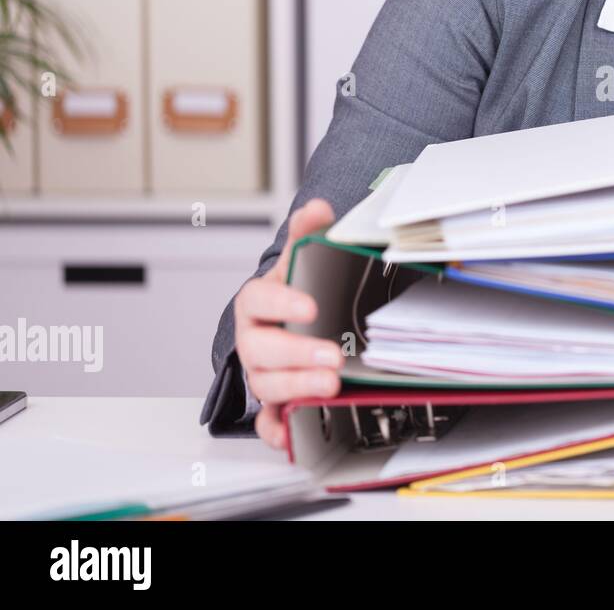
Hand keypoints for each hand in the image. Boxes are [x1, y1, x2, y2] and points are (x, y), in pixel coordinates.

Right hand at [234, 198, 342, 449]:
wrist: (283, 322)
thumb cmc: (292, 293)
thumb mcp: (300, 262)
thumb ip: (307, 235)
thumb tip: (317, 209)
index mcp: (258, 302)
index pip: (260, 299)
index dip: (283, 302)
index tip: (311, 304)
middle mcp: (254, 339)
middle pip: (262, 349)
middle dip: (296, 353)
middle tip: (330, 354)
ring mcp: (261, 371)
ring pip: (267, 384)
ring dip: (297, 386)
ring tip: (329, 384)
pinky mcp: (271, 401)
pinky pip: (268, 420)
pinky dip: (277, 429)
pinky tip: (292, 432)